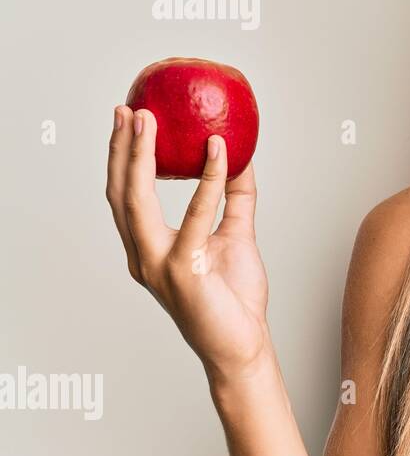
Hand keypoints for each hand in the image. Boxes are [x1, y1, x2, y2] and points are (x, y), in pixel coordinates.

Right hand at [106, 105, 270, 380]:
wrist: (242, 346)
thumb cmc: (234, 297)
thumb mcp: (235, 235)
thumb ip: (234, 197)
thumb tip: (241, 155)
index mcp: (148, 247)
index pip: (125, 195)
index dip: (123, 156)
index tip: (129, 119)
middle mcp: (142, 255)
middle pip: (120, 192)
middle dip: (121, 148)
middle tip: (130, 109)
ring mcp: (157, 265)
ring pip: (138, 201)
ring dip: (142, 156)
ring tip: (152, 121)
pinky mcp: (183, 272)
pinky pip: (196, 216)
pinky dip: (208, 180)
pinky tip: (218, 152)